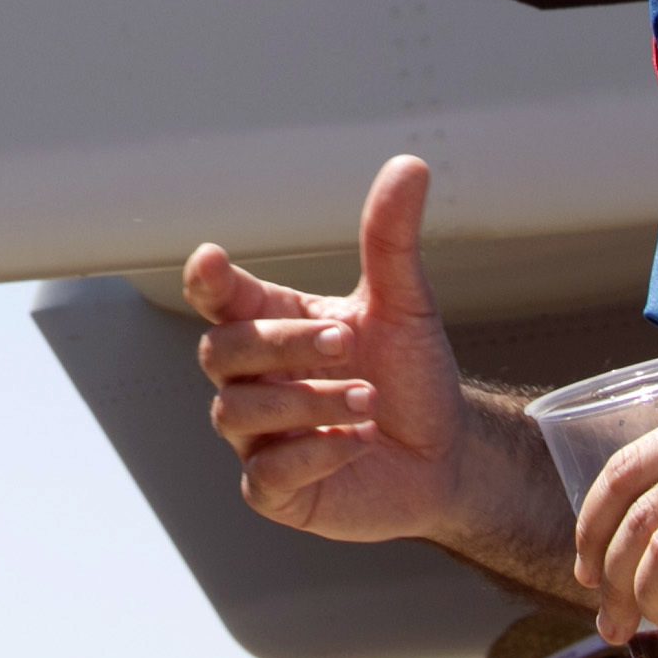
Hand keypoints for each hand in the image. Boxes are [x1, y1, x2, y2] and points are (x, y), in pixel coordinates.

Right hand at [187, 155, 493, 551]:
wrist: (450, 457)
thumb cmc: (414, 376)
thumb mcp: (405, 304)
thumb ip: (391, 239)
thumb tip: (409, 165)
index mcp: (274, 325)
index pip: (218, 299)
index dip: (207, 281)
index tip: (213, 260)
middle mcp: (254, 379)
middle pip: (223, 352)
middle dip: (284, 345)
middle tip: (348, 341)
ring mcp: (260, 438)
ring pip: (238, 412)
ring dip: (306, 402)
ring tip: (368, 400)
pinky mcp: (278, 492)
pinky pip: (264, 477)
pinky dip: (311, 456)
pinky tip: (356, 444)